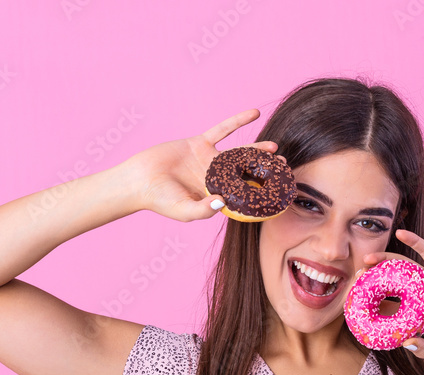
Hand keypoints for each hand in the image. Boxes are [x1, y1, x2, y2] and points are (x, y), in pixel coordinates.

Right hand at [122, 108, 285, 221]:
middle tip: (284, 169)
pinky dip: (238, 121)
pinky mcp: (200, 144)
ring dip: (257, 150)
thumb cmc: (160, 200)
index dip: (261, 193)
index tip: (278, 192)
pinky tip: (254, 114)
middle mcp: (217, 178)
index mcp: (217, 196)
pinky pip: (223, 130)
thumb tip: (222, 203)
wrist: (139, 180)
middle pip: (246, 174)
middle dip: (265, 172)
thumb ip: (202, 210)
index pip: (244, 195)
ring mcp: (209, 160)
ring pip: (239, 153)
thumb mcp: (183, 210)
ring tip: (275, 148)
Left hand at [358, 228, 423, 357]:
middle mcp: (420, 296)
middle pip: (390, 285)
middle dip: (372, 281)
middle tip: (355, 279)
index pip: (388, 307)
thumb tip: (406, 345)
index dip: (372, 305)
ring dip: (384, 261)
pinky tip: (402, 233)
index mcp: (416, 313)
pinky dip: (414, 241)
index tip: (355, 304)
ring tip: (367, 260)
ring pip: (402, 267)